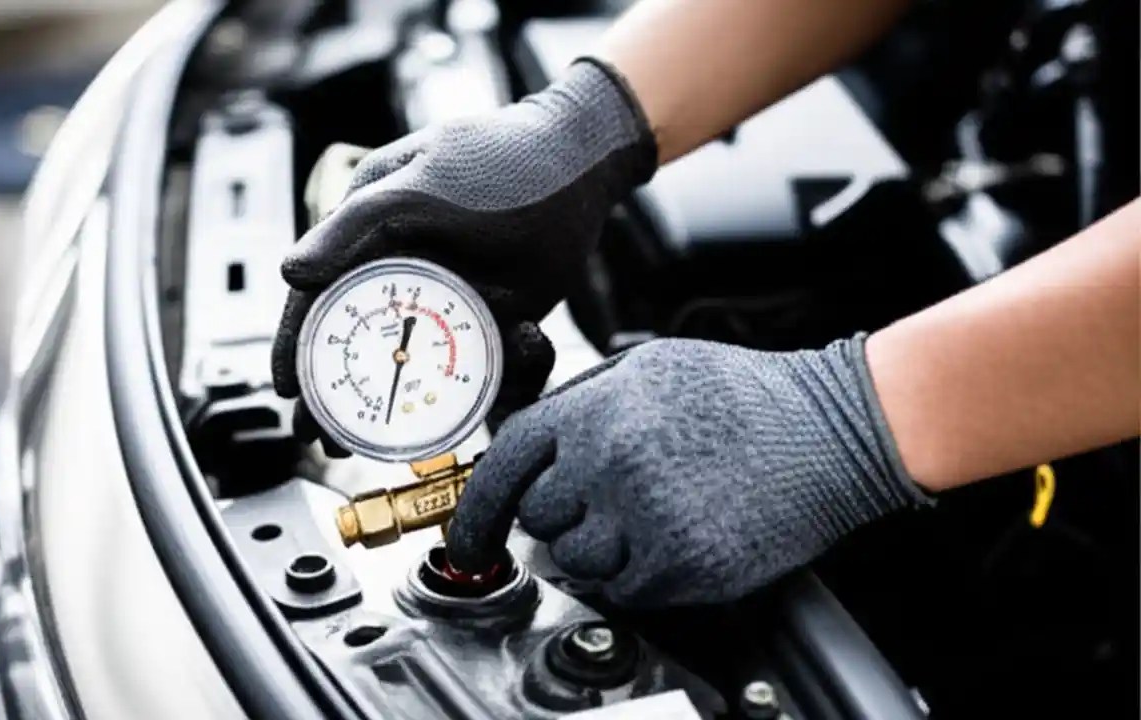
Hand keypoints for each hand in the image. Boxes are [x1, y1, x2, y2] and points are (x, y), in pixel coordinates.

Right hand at [272, 59, 656, 454]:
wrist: (583, 166)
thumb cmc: (505, 162)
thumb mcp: (425, 187)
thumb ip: (357, 225)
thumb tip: (291, 272)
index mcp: (368, 221)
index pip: (317, 289)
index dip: (297, 341)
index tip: (289, 389)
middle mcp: (396, 256)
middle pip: (351, 330)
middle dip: (331, 387)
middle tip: (323, 435)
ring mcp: (437, 285)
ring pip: (397, 351)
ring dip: (374, 398)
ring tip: (357, 444)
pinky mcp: (477, 307)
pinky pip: (450, 355)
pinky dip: (436, 387)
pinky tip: (424, 419)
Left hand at [446, 336, 929, 606]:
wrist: (831, 429)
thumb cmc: (742, 395)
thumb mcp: (650, 365)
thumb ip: (581, 399)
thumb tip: (526, 442)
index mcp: (596, 410)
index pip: (504, 466)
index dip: (477, 508)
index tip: (469, 537)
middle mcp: (611, 463)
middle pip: (538, 518)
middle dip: (562, 513)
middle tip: (609, 496)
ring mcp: (646, 517)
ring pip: (576, 560)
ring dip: (601, 546)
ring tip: (655, 509)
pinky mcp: (683, 564)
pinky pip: (622, 590)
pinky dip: (638, 573)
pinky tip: (676, 533)